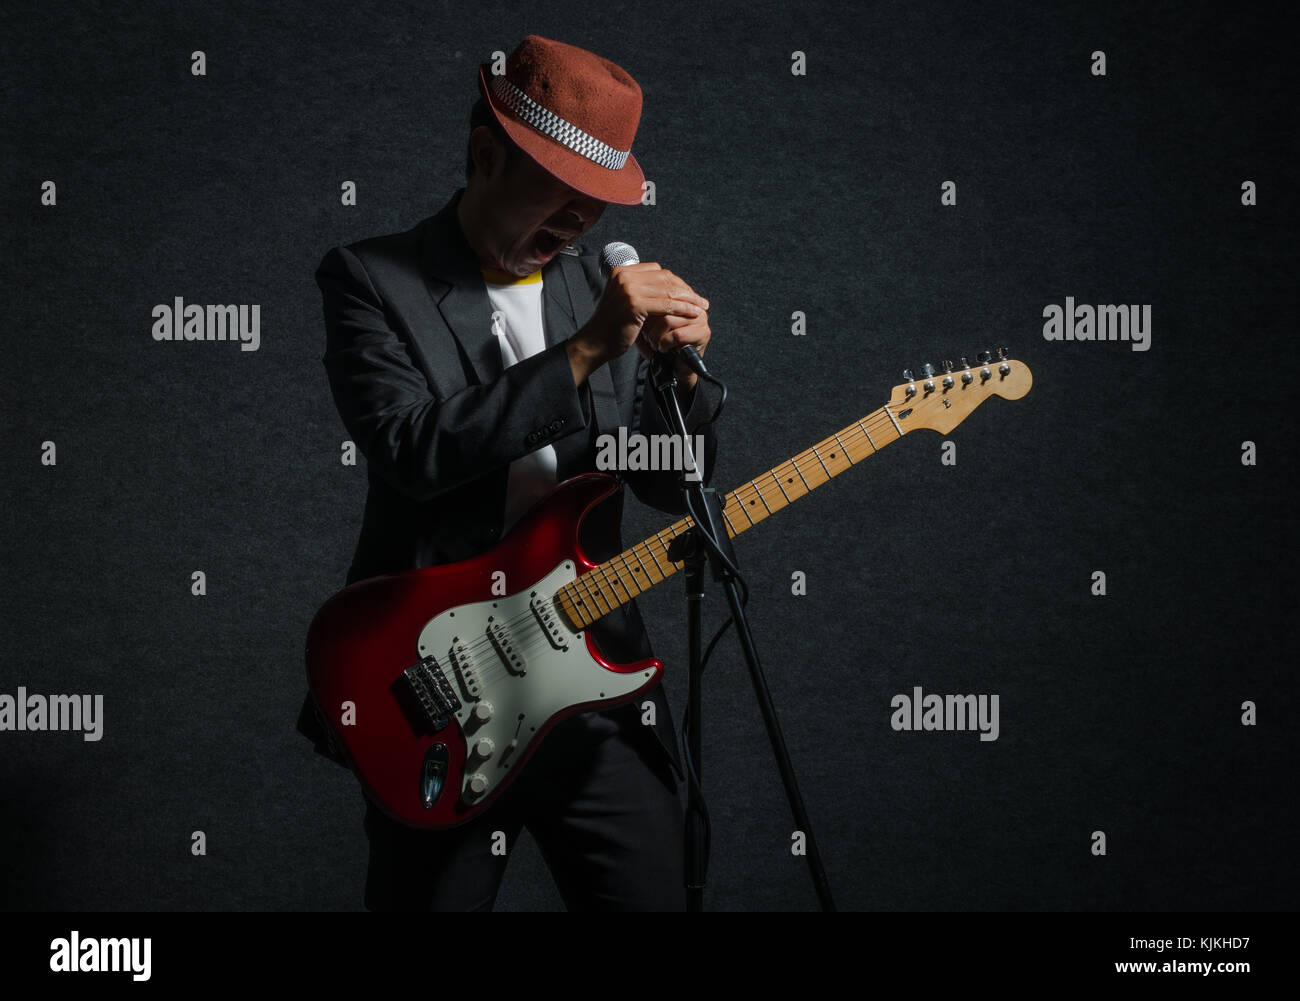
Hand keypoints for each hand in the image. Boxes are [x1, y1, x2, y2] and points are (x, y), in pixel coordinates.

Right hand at [567, 262, 709, 386]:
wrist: (595, 342)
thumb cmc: (611, 326)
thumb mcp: (625, 300)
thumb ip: (641, 290)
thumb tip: (668, 286)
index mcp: (621, 271)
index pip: (657, 270)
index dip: (676, 281)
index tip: (689, 292)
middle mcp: (624, 276)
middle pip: (665, 278)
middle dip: (686, 290)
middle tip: (700, 300)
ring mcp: (628, 288)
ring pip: (668, 291)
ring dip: (689, 299)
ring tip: (701, 307)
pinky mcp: (634, 303)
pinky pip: (666, 305)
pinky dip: (682, 309)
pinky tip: (693, 314)